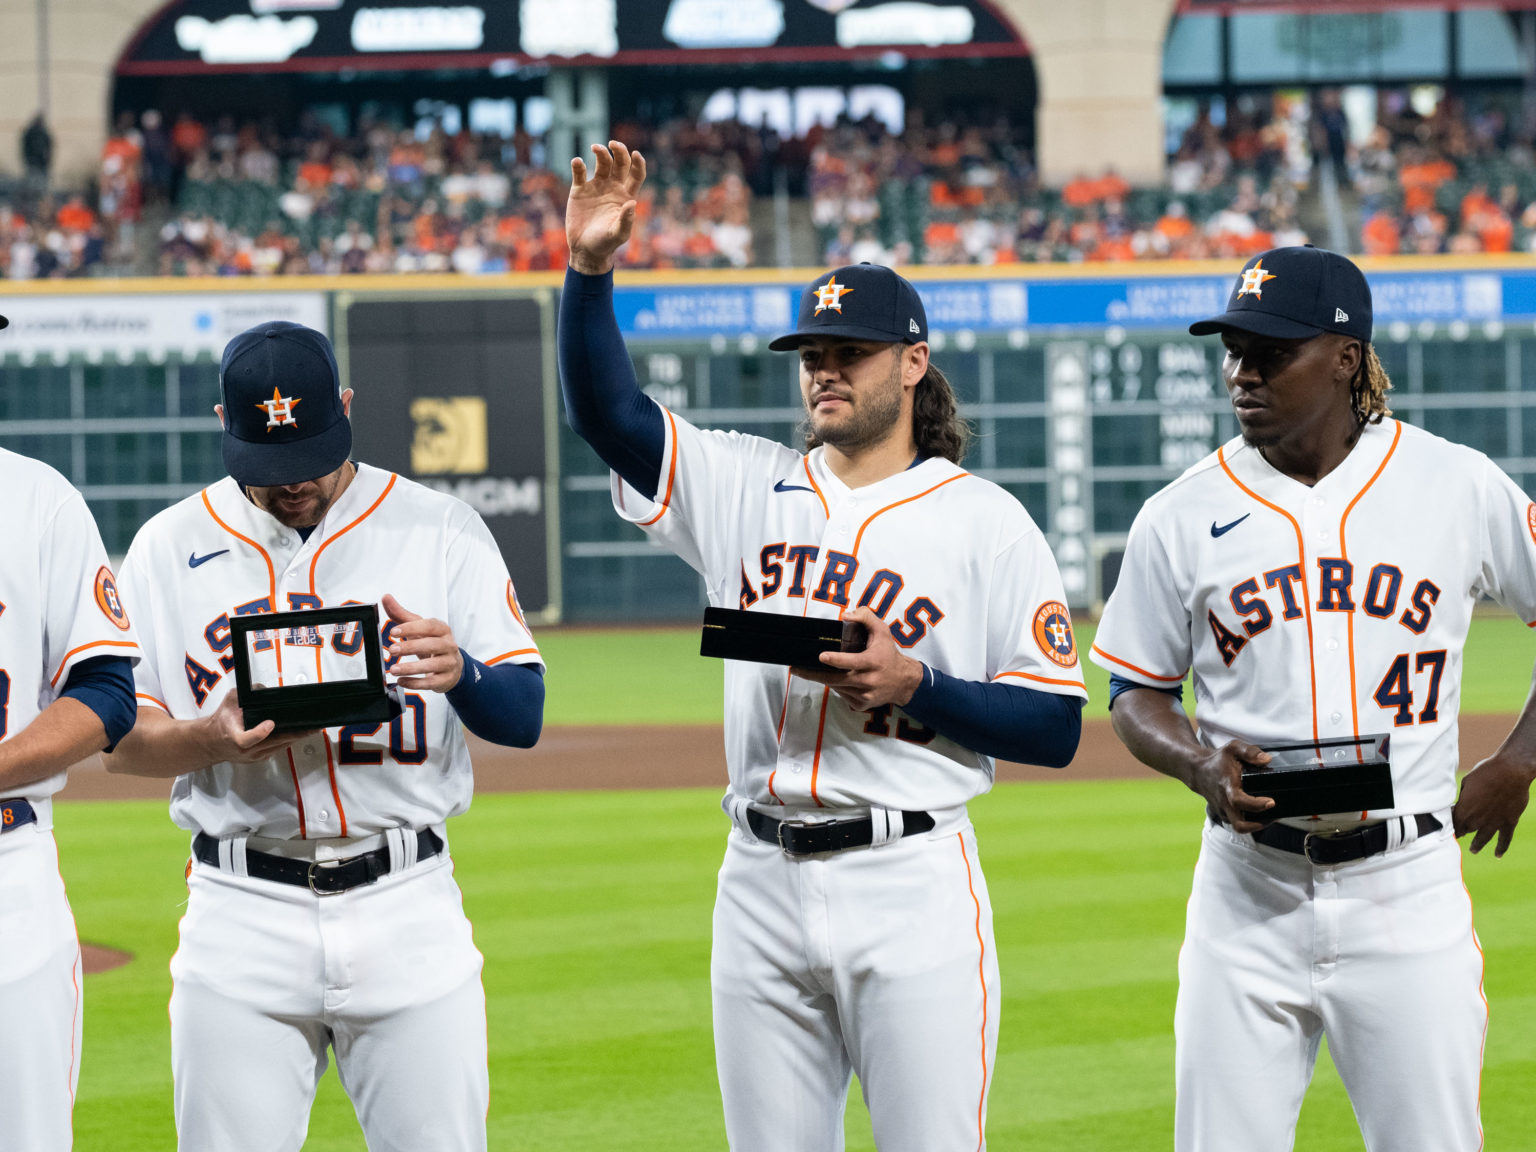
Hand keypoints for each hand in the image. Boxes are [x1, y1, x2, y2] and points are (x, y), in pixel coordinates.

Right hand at [199, 691, 316, 765]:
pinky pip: (278, 749)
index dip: (260, 732)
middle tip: (311, 727)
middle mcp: (245, 750)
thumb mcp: (229, 702)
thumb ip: (245, 694)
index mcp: (234, 738)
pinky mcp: (260, 759)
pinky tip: (299, 734)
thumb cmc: (221, 722)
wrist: (211, 742)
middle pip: (273, 743)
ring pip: (279, 747)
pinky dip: (289, 741)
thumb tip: (264, 690)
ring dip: (296, 738)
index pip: (248, 739)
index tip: (270, 723)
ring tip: (312, 729)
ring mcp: (254, 757)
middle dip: (294, 734)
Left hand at [383, 593, 463, 692]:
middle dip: (410, 647)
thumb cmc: (433, 643)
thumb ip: (402, 614)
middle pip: (432, 645)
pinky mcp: (446, 679)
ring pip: (432, 665)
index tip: (394, 631)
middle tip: (392, 650)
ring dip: (411, 668)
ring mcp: (449, 663)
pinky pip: (431, 683)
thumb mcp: (420, 629)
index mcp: (442, 630)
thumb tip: (386, 597)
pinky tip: (402, 681)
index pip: (429, 626)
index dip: (412, 628)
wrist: (453, 666)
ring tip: (393, 669)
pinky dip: (415, 683)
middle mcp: (449, 645)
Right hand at [567, 140, 646, 274]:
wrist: (585, 250)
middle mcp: (613, 188)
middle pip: (620, 163)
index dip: (638, 163)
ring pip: (601, 163)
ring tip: (595, 148)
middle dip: (619, 151)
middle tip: (613, 144)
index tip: (636, 154)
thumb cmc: (605, 244)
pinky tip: (577, 162)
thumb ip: (626, 220)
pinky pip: (579, 173)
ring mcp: (596, 187)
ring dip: (600, 153)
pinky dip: (578, 165)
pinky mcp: (579, 190)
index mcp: (626, 196)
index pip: (636, 174)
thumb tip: (632, 203)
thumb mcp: (618, 234)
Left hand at [790, 608, 923, 710]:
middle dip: (814, 674)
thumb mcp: (882, 631)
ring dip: (825, 678)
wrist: (903, 682)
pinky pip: (841, 695)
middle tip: (796, 669)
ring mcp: (865, 695)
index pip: (852, 662)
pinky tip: (838, 678)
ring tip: (815, 669)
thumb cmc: (889, 654)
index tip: (821, 656)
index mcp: (873, 662)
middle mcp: (869, 681)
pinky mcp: (861, 705)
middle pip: (836, 679)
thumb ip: (865, 617)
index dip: (836, 660)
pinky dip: (836, 686)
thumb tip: (846, 615)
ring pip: (837, 687)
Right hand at [1188, 740, 1275, 833]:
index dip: (1257, 805)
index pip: (1239, 801)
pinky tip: (1260, 814)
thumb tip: (1267, 760)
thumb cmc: (1217, 760)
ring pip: (1239, 827)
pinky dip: (1250, 823)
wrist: (1198, 771)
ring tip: (1271, 816)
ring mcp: (1223, 810)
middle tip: (1274, 816)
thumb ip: (1250, 752)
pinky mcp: (1223, 814)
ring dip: (1257, 825)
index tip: (1271, 802)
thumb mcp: (1233, 748)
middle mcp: (1224, 801)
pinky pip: (1237, 823)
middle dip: (1259, 824)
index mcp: (1227, 786)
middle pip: (1239, 825)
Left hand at [1453, 753, 1535, 856]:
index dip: (1450, 823)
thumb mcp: (1467, 782)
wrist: (1511, 771)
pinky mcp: (1509, 822)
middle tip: (1459, 835)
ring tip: (1473, 850)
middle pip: (1466, 830)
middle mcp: (1477, 820)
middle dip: (1462, 832)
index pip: (1453, 822)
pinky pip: (1505, 839)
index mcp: (1463, 809)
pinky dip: (1501, 848)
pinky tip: (1498, 854)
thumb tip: (1463, 803)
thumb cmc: (1486, 772)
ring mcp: (1493, 823)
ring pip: (1482, 838)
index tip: (1448, 824)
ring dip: (1477, 844)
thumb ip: (1464, 797)